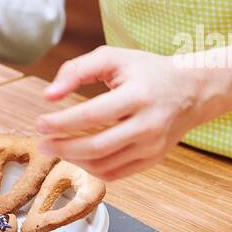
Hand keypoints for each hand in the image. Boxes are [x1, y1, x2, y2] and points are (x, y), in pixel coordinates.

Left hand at [34, 45, 207, 181]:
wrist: (191, 90)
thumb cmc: (147, 71)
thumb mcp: (113, 58)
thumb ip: (77, 70)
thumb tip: (48, 95)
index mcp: (139, 95)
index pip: (92, 115)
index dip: (61, 122)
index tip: (40, 123)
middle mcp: (149, 125)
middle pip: (97, 146)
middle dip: (62, 147)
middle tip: (42, 141)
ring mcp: (153, 147)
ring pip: (104, 165)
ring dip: (73, 160)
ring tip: (56, 148)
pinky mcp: (153, 160)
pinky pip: (116, 174)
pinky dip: (92, 169)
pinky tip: (77, 156)